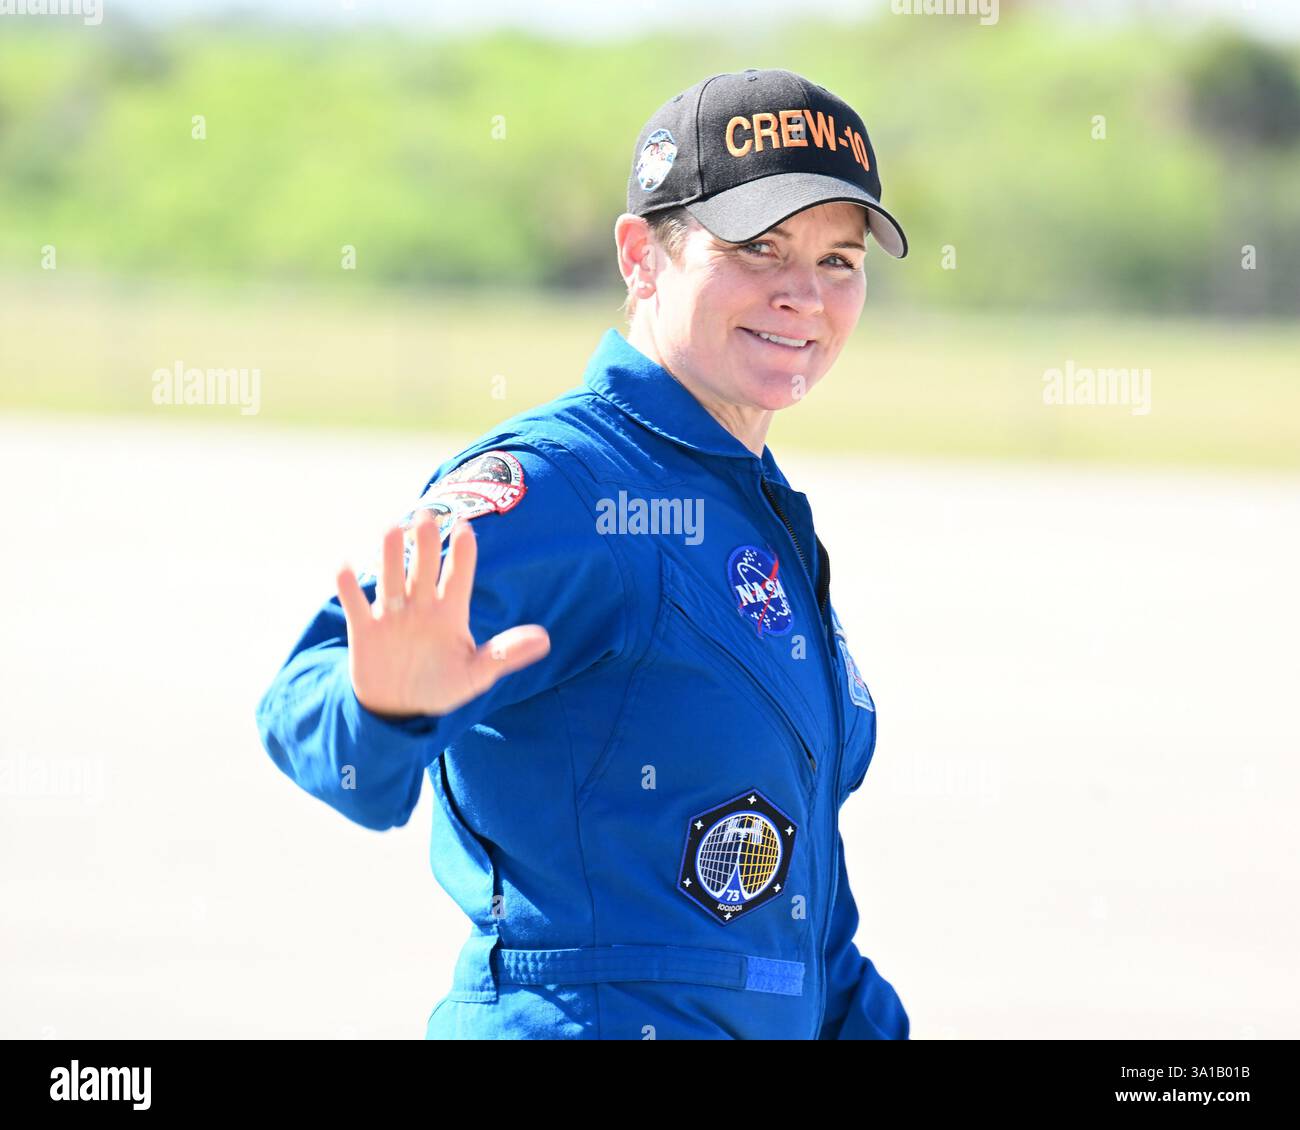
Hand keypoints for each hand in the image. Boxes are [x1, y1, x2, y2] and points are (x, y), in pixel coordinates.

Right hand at [335, 510, 550, 718]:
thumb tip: (545, 639)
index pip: (458, 576)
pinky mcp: (365, 631)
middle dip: (425, 543)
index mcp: (450, 612)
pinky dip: (348, 588)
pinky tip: (344, 566)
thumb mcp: (477, 675)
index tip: (466, 528)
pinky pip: (355, 605)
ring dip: (391, 556)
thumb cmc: (441, 686)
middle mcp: (421, 607)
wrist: (400, 708)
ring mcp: (392, 616)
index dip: (462, 553)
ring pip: (392, 578)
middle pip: (423, 568)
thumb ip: (506, 654)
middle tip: (427, 515)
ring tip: (392, 528)